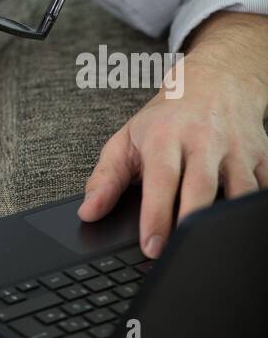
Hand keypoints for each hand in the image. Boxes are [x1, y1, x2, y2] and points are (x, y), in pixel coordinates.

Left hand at [76, 56, 267, 257]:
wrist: (216, 80)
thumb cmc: (168, 117)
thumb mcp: (128, 138)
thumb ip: (106, 177)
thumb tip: (89, 213)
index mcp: (166, 136)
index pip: (161, 179)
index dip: (156, 216)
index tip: (151, 248)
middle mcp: (203, 140)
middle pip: (202, 188)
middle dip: (190, 224)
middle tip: (177, 257)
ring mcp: (237, 148)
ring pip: (240, 192)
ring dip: (226, 221)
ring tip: (210, 246)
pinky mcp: (263, 156)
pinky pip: (264, 189)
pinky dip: (254, 210)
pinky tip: (239, 227)